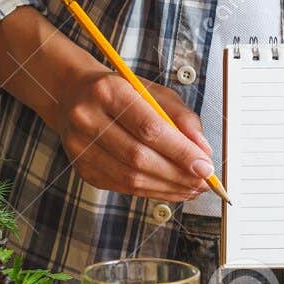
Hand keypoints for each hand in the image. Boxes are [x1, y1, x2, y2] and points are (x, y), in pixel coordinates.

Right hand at [50, 69, 212, 201]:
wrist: (76, 96)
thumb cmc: (124, 94)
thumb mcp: (156, 94)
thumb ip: (184, 119)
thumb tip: (203, 151)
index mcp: (108, 92)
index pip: (149, 128)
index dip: (181, 152)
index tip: (206, 167)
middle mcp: (87, 118)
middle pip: (139, 157)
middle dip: (178, 174)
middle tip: (204, 182)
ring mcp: (80, 146)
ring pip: (131, 178)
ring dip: (169, 188)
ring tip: (193, 188)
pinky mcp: (82, 168)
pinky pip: (124, 187)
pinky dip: (154, 192)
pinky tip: (173, 189)